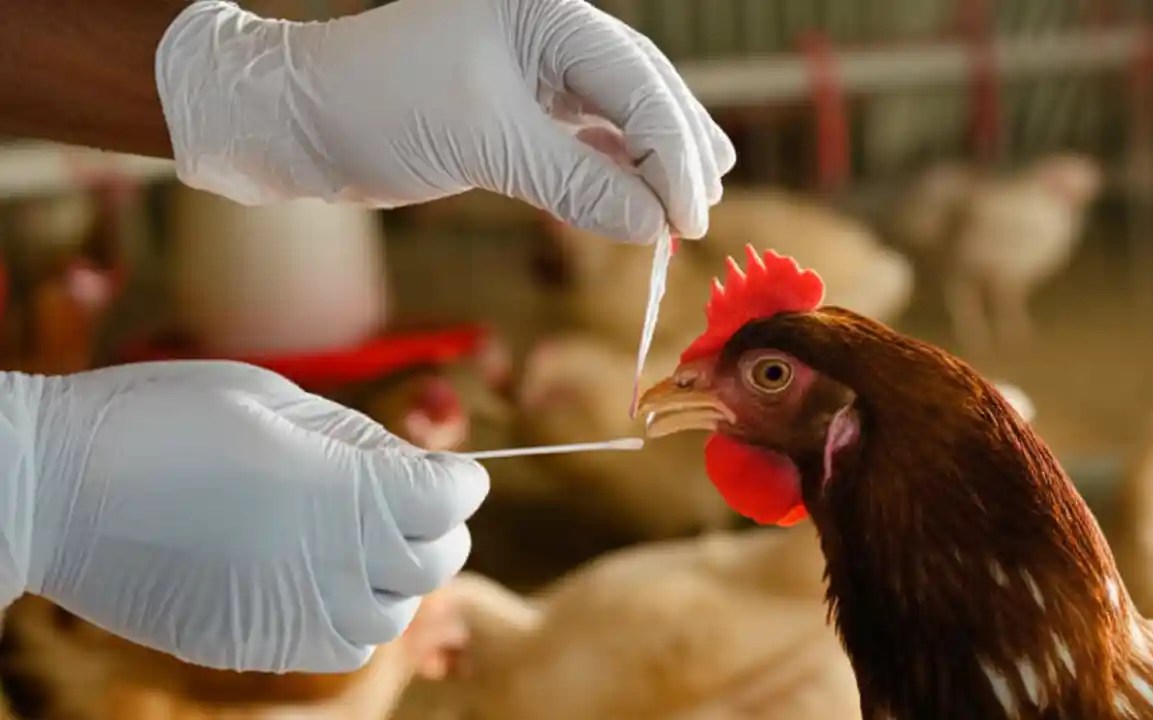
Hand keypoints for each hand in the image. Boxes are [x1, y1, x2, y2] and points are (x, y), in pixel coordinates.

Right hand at [1, 361, 486, 672]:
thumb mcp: (273, 396)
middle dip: (437, 526)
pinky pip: (340, 645)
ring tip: (360, 541)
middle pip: (438, 560)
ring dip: (395, 577)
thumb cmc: (162, 418)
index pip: (452, 499)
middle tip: (407, 500)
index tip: (449, 470)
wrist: (56, 488)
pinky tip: (320, 578)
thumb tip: (409, 465)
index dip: (459, 479)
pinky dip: (351, 616)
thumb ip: (357, 437)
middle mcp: (334, 561)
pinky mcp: (256, 643)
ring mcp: (295, 612)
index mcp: (346, 488)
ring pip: (393, 614)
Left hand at [156, 0, 735, 242]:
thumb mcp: (484, 143)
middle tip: (698, 217)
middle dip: (676, 155)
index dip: (672, 155)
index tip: (688, 219)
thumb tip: (653, 227)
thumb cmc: (377, 108)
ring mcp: (538, 65)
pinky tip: (644, 197)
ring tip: (693, 204)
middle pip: (644, 91)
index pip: (638, 83)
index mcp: (548, 11)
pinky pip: (589, 135)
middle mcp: (552, 29)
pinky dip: (617, 169)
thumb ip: (577, 183)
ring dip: (655, 162)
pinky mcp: (521, 104)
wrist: (300, 119)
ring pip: (623, 113)